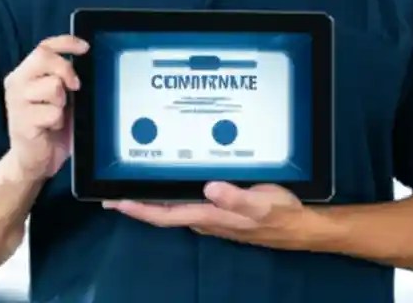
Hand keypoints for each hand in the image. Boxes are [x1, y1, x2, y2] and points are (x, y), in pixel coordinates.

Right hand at [3, 34, 86, 181]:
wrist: (33, 161)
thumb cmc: (49, 127)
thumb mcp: (59, 98)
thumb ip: (64, 79)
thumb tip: (86, 63)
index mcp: (25, 73)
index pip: (44, 46)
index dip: (66, 42)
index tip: (84, 48)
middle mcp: (16, 83)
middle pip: (44, 57)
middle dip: (66, 69)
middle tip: (75, 86)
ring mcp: (16, 102)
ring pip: (53, 86)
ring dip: (62, 102)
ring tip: (56, 114)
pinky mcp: (22, 122)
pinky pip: (53, 113)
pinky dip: (58, 122)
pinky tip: (50, 129)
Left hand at [104, 182, 319, 250]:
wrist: (299, 227)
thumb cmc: (280, 214)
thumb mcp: (261, 202)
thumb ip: (236, 196)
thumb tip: (210, 187)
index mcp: (209, 215)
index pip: (165, 214)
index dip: (139, 209)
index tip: (116, 203)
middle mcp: (206, 218)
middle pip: (163, 213)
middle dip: (137, 205)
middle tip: (113, 194)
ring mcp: (212, 217)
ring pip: (175, 209)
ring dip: (153, 200)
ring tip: (135, 186)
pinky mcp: (220, 212)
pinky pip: (189, 204)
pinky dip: (173, 196)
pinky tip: (172, 185)